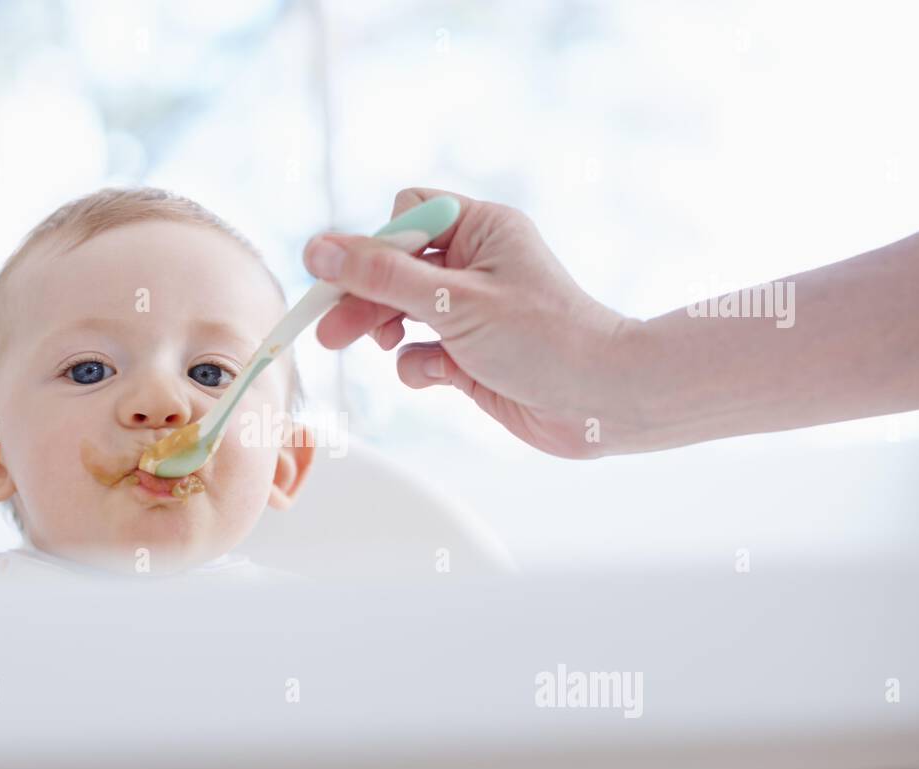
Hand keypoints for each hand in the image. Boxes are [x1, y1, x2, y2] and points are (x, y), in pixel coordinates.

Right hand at [304, 188, 642, 457]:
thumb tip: (316, 249)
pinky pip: (422, 353)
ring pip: (401, 313)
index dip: (372, 246)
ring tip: (380, 348)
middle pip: (393, 269)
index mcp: (480, 230)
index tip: (342, 278)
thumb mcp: (451, 301)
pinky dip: (421, 366)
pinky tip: (440, 377)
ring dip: (389, 333)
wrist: (602, 401)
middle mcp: (475, 265)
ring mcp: (471, 312)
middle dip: (363, 298)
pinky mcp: (470, 355)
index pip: (405, 217)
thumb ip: (380, 276)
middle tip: (328, 332)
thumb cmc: (543, 338)